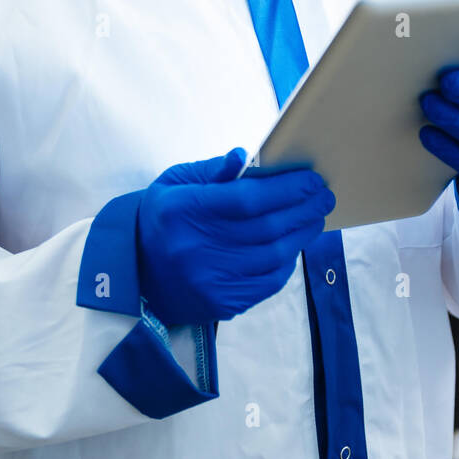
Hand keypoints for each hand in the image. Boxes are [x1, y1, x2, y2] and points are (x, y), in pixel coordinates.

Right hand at [137, 147, 334, 325]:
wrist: (133, 271)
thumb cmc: (161, 218)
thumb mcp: (175, 183)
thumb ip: (212, 171)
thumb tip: (243, 156)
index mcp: (184, 210)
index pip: (248, 199)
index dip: (286, 188)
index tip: (312, 179)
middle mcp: (196, 247)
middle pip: (267, 227)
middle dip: (303, 209)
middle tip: (325, 197)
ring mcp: (209, 280)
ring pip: (273, 256)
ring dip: (301, 235)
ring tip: (316, 219)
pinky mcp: (221, 303)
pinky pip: (267, 283)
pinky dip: (287, 263)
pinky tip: (294, 246)